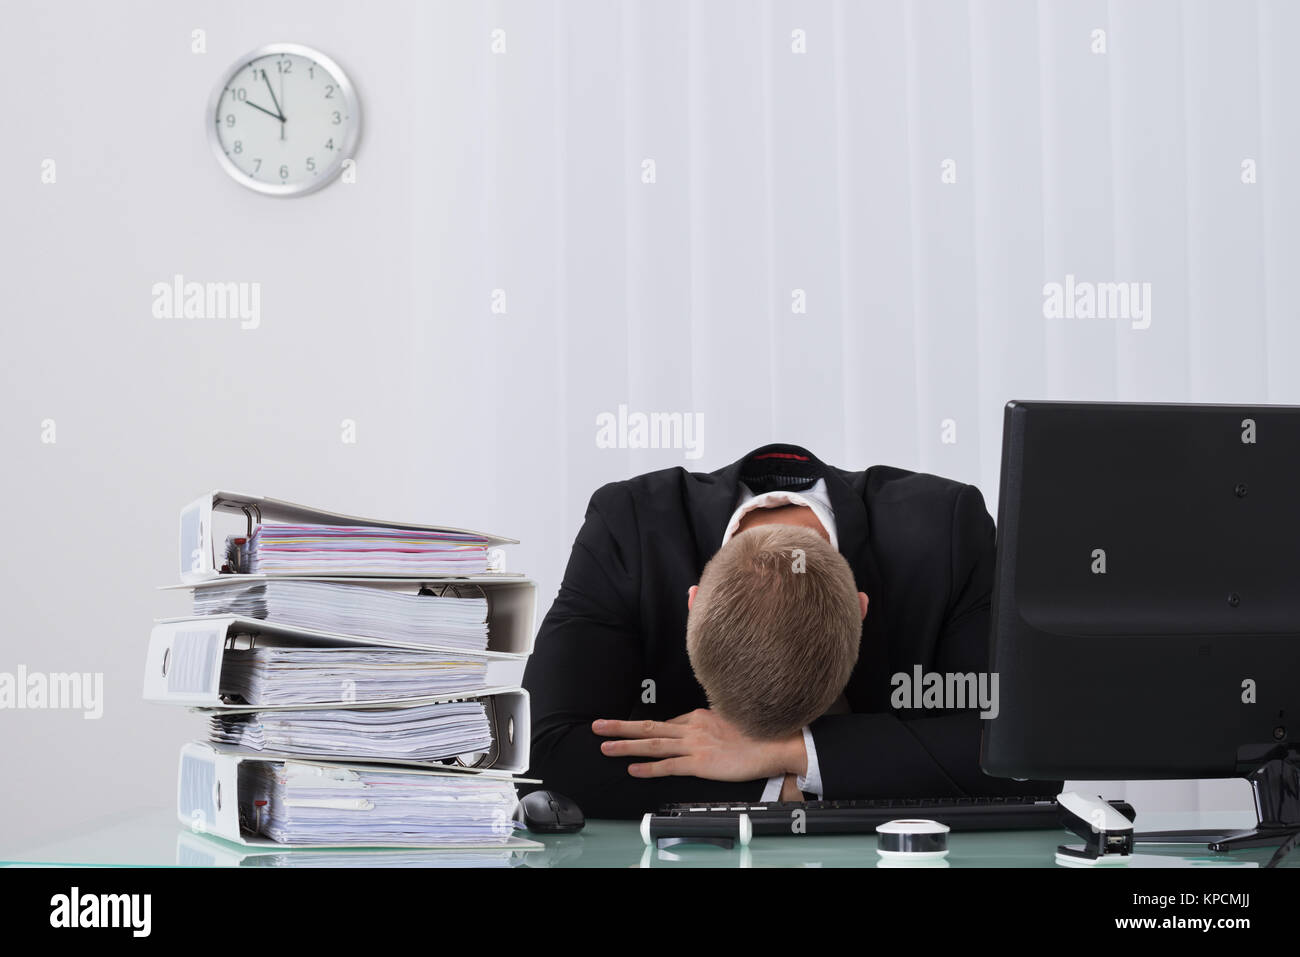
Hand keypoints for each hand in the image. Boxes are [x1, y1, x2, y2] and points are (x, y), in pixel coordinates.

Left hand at [593, 709, 805, 781]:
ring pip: (652, 743)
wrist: (776, 742)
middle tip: (597, 726)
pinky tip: (633, 770)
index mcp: (699, 716)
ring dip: (626, 746)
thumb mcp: (730, 718)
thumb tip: (705, 727)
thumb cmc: (759, 732)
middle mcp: (692, 727)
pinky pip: (669, 766)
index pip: (667, 723)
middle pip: (649, 726)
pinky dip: (649, 768)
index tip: (630, 729)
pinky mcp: (700, 763)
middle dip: (621, 727)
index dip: (646, 728)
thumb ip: (713, 722)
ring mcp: (694, 745)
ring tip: (605, 747)